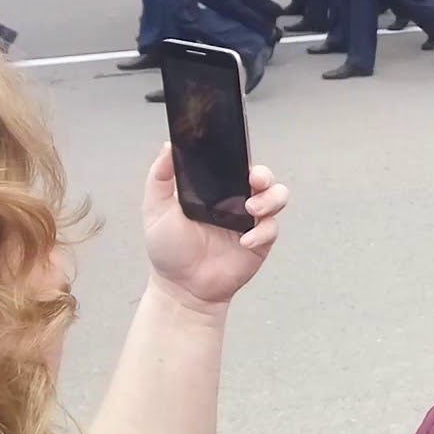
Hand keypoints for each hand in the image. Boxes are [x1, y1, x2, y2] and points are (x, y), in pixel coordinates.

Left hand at [141, 143, 288, 311]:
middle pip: (264, 178)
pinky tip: (244, 241)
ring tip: (251, 211)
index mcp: (215, 190)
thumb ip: (160, 177)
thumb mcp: (156, 209)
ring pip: (277, 197)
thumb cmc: (168, 250)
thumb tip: (168, 146)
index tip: (240, 157)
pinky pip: (271, 229)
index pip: (236, 165)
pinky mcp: (260, 242)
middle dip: (264, 175)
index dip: (242, 157)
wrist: (181, 287)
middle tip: (254, 182)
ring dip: (270, 199)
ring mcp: (250, 221)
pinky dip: (262, 232)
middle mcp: (236, 201)